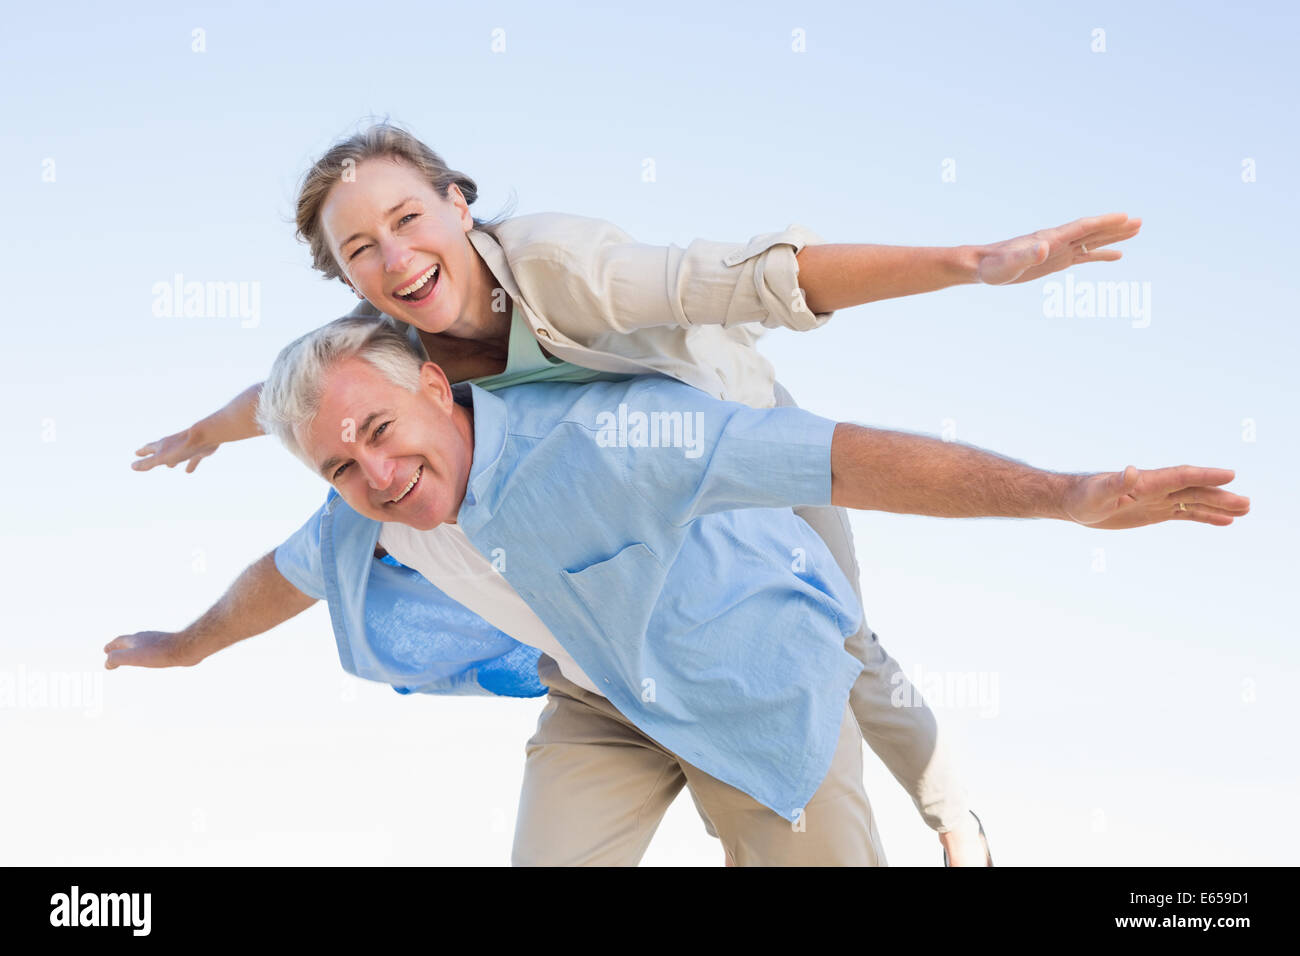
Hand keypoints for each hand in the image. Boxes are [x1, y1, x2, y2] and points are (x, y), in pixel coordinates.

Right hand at [104, 631, 200, 668]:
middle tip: (114, 652)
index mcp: (136, 639)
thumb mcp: (133, 657)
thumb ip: (117, 658)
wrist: (186, 649)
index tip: (105, 651)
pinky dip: (147, 653)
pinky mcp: (169, 646)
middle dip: (121, 647)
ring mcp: (158, 640)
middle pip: (130, 641)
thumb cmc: (159, 653)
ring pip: (142, 644)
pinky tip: (153, 657)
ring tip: (132, 655)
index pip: (119, 641)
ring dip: (134, 649)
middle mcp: (146, 637)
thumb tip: (107, 662)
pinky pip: (154, 649)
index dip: (111, 647)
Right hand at [131, 424, 219, 473]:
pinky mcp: (199, 451)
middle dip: (154, 453)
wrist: (206, 436)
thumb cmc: (183, 447)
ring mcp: (187, 447)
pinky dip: (190, 465)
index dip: (142, 452)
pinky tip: (189, 471)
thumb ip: (148, 462)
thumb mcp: (162, 457)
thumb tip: (132, 467)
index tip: (136, 453)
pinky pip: (193, 459)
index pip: (149, 448)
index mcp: (163, 445)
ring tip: (170, 466)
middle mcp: (174, 445)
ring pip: (177, 455)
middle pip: (161, 449)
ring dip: (173, 460)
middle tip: (149, 455)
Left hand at [974, 213, 1141, 285]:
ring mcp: (1058, 250)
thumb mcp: (1009, 264)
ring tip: (1136, 231)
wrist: (981, 267)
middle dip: (1116, 226)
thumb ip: (1026, 255)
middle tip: (1140, 222)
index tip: (1126, 217)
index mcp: (1050, 239)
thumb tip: (1043, 248)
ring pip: (1091, 240)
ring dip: (1113, 236)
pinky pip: (1084, 256)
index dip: (1104, 222)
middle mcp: (1057, 241)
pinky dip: (1100, 255)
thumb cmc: (993, 266)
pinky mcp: (1055, 261)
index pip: (1082, 228)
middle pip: (1092, 231)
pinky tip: (1116, 256)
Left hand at [1063, 465, 1249, 529]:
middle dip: (1220, 496)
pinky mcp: (1154, 512)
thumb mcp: (1097, 494)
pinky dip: (1205, 516)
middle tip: (1247, 503)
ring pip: (1194, 501)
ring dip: (1219, 505)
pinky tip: (1224, 521)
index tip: (1230, 474)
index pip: (1182, 476)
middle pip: (1195, 490)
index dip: (1205, 475)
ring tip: (1245, 509)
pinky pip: (1184, 513)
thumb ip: (1115, 483)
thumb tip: (1131, 471)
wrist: (1075, 504)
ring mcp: (1158, 500)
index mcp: (1147, 482)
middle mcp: (1156, 488)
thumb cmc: (1083, 497)